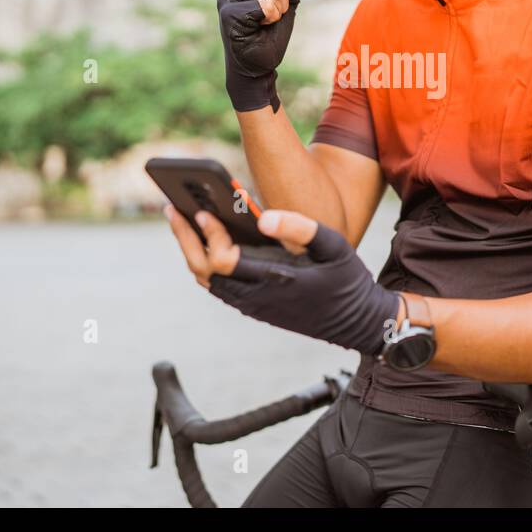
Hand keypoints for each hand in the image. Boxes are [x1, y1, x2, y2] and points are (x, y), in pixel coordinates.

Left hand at [164, 203, 399, 355]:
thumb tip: (262, 216)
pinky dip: (206, 265)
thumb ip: (301, 227)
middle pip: (204, 270)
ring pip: (208, 281)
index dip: (210, 234)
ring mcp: (254, 306)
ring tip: (183, 222)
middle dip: (185, 239)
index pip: (224, 259)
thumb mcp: (334, 246)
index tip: (202, 210)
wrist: (358, 322)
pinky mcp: (256, 310)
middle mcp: (257, 297)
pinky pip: (220, 288)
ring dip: (192, 251)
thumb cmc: (348, 280)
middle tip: (172, 209)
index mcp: (275, 280)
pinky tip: (205, 243)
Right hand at [215, 0, 308, 112]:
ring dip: (276, 12)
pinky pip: (267, 7)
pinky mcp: (229, 14)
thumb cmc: (269, 32)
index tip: (271, 6)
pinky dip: (270, 20)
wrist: (258, 65)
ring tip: (261, 23)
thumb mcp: (287, 1)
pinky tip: (257, 28)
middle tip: (267, 18)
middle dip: (281, 1)